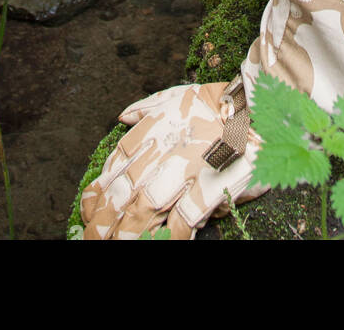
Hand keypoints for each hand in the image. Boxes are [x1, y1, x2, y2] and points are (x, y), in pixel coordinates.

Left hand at [78, 77, 266, 239]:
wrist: (255, 107)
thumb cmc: (215, 104)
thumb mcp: (175, 96)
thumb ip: (146, 109)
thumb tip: (122, 117)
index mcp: (150, 133)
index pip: (113, 169)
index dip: (97, 195)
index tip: (89, 212)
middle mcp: (161, 152)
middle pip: (121, 194)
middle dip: (103, 223)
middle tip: (95, 239)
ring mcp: (184, 170)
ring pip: (142, 210)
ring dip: (128, 234)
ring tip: (119, 246)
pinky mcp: (207, 187)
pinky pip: (183, 220)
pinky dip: (171, 236)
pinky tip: (164, 243)